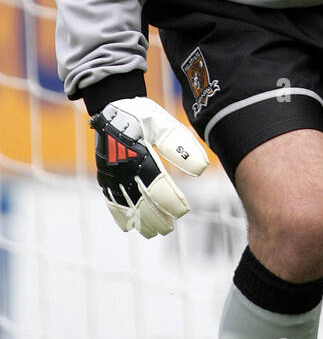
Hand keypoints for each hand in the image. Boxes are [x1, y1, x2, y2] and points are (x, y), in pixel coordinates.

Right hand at [90, 98, 208, 236]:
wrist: (111, 106)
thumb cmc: (143, 115)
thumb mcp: (165, 124)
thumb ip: (182, 146)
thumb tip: (202, 169)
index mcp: (139, 155)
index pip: (157, 186)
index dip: (170, 201)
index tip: (182, 211)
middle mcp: (123, 168)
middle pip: (141, 200)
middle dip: (156, 217)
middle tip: (169, 228)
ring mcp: (111, 174)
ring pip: (125, 204)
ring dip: (140, 220)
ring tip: (154, 232)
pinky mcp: (104, 176)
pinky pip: (110, 199)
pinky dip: (119, 215)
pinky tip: (129, 226)